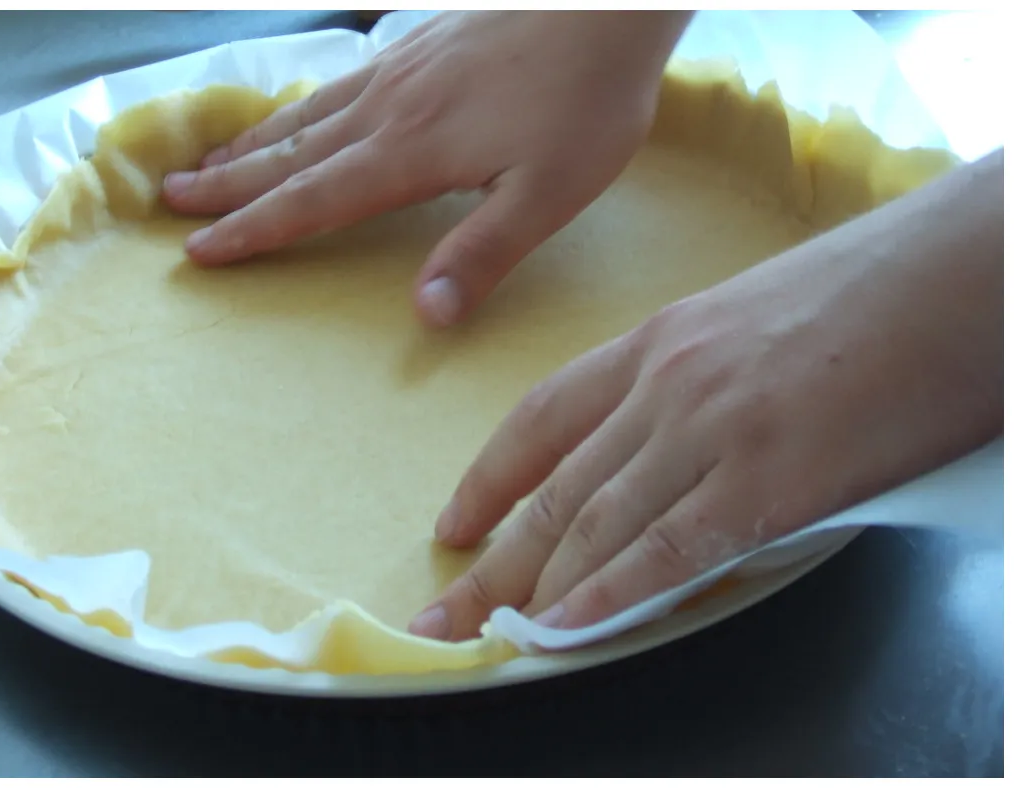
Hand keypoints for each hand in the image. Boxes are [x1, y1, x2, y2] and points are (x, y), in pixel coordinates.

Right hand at [162, 11, 687, 326]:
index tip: (200, 251)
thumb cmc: (587, 102)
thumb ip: (484, 251)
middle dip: (229, 183)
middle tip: (173, 202)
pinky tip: (297, 110)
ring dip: (253, 142)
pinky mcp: (419, 44)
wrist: (609, 4)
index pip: (314, 200)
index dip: (254, 229)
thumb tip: (427, 315)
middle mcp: (388, 109)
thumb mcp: (550, 193)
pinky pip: (337, 83)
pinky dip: (298, 105)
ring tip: (208, 161)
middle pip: (290, 152)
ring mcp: (399, 70)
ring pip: (306, 112)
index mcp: (410, 153)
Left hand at [408, 151, 1002, 640]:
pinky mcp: (772, 477)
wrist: (963, 267)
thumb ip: (697, 386)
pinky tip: (566, 632)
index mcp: (661, 340)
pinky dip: (611, 597)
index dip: (489, 479)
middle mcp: (667, 385)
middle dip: (489, 562)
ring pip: (596, 525)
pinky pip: (670, 549)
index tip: (454, 525)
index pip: (543, 417)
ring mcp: (713, 429)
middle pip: (554, 489)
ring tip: (482, 640)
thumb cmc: (873, 286)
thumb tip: (669, 453)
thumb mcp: (753, 321)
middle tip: (439, 614)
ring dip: (532, 594)